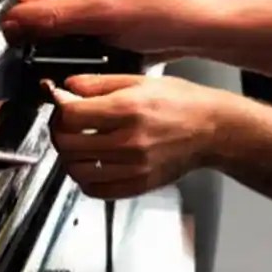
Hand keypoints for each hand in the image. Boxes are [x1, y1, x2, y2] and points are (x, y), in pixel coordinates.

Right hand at [1, 0, 220, 56]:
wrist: (197, 28)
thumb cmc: (164, 9)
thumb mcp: (100, 13)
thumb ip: (50, 17)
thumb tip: (11, 22)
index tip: (19, 0)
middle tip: (40, 24)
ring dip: (44, 15)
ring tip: (60, 34)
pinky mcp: (93, 0)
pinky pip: (60, 9)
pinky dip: (57, 25)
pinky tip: (69, 39)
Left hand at [48, 74, 223, 199]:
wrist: (213, 130)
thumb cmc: (182, 103)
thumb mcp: (139, 80)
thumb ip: (98, 84)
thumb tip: (66, 87)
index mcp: (128, 109)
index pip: (71, 115)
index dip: (59, 108)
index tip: (62, 104)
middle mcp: (129, 141)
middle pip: (68, 144)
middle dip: (59, 131)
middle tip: (66, 124)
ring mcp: (133, 168)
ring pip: (76, 170)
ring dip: (69, 157)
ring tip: (78, 144)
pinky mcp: (138, 185)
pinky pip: (95, 190)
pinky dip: (85, 179)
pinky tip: (92, 164)